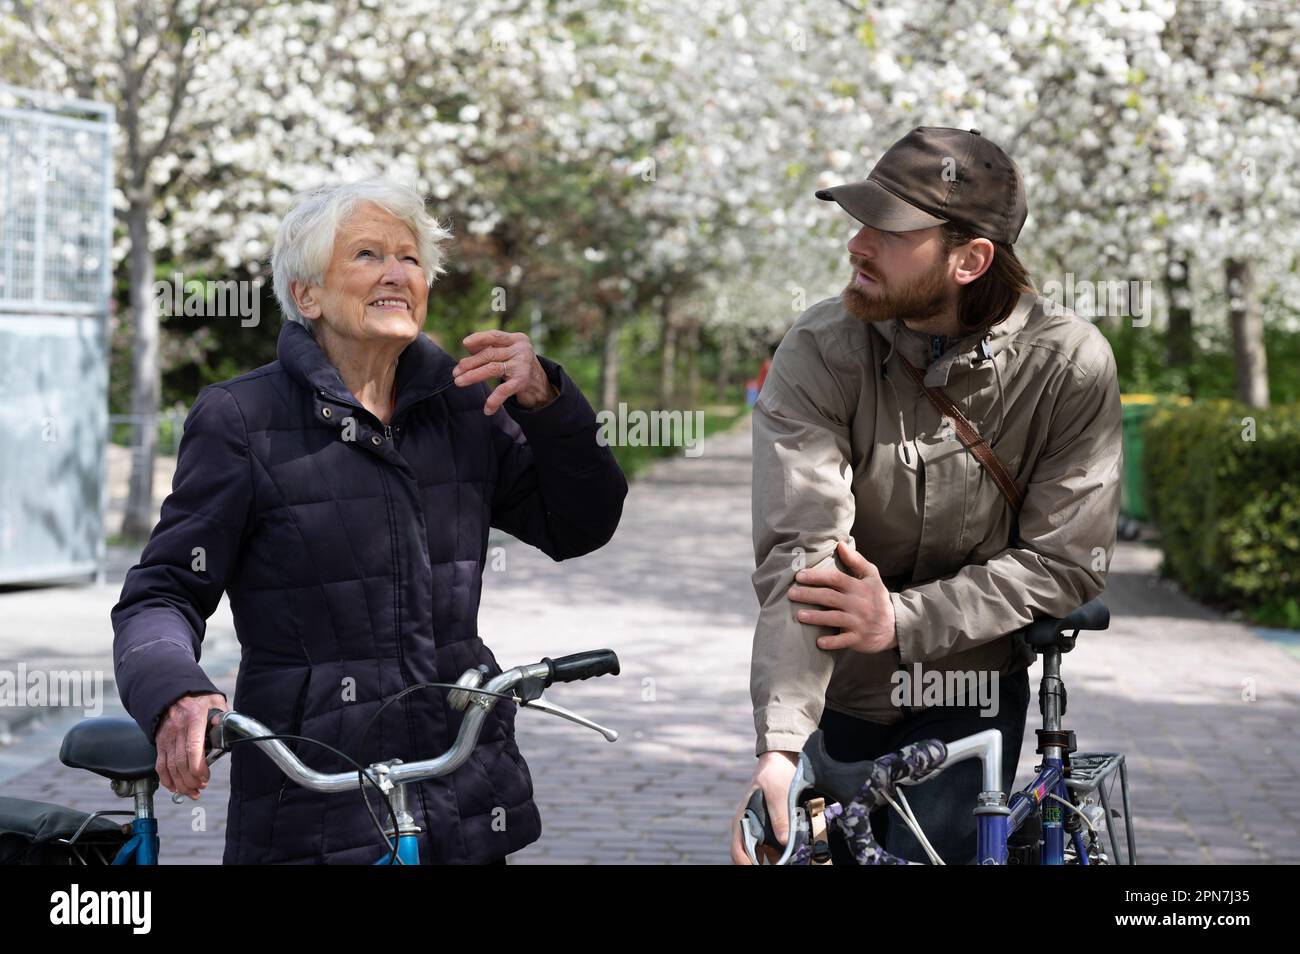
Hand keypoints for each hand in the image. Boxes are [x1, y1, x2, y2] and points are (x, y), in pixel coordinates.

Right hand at [156, 693, 227, 798]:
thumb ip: (223, 716)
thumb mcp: (215, 702)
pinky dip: (166, 779)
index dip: (198, 767)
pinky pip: (160, 765)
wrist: (174, 693)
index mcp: (193, 719)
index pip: (192, 748)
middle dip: (191, 779)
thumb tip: (229, 727)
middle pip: (180, 762)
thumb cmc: (198, 699)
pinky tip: (176, 787)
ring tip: (192, 791)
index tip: (205, 777)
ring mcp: (166, 737)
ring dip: (180, 783)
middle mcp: (177, 729)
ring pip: (169, 767)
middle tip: (200, 787)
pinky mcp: (160, 743)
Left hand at [453, 330, 557, 414]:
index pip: (495, 336)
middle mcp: (521, 350)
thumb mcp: (508, 352)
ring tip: (459, 382)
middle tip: (456, 372)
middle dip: (470, 363)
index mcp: (516, 339)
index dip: (479, 338)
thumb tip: (468, 346)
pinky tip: (487, 409)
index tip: (465, 343)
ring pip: (492, 369)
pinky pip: (503, 391)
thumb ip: (490, 347)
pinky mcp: (522, 382)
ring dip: (473, 376)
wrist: (541, 385)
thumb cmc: (518, 365)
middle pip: (489, 354)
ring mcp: (522, 366)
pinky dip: (493, 400)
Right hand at [730, 750, 796, 864]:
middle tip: (784, 864)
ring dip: (777, 860)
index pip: (738, 850)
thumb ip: (780, 815)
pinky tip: (796, 854)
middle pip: (751, 856)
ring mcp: (761, 829)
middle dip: (763, 864)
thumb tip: (785, 841)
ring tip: (792, 861)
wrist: (782, 760)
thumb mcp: (777, 791)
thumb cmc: (773, 773)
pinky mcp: (773, 828)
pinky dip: (784, 854)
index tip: (759, 869)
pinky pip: (776, 847)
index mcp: (742, 821)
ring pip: (765, 854)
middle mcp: (749, 828)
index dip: (746, 864)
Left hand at [788, 540, 896, 652]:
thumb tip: (840, 544)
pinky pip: (843, 641)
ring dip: (816, 617)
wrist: (894, 625)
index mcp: (859, 587)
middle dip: (809, 595)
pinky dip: (831, 642)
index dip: (817, 576)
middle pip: (830, 597)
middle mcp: (858, 604)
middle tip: (791, 594)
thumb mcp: (872, 576)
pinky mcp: (858, 638)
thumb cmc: (877, 597)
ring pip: (834, 618)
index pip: (836, 578)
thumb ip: (856, 560)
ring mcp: (858, 622)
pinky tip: (818, 642)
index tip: (799, 576)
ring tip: (798, 615)